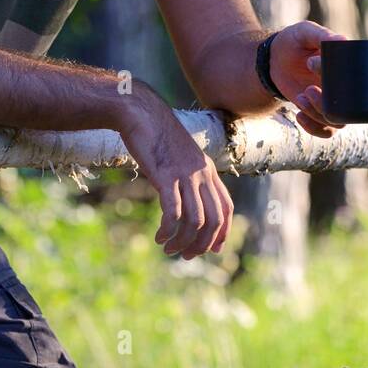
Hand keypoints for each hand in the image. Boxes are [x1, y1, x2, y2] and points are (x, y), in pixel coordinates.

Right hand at [118, 96, 233, 258]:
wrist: (141, 112)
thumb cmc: (156, 135)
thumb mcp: (180, 157)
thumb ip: (187, 176)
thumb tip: (185, 201)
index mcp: (208, 170)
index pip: (227, 208)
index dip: (223, 232)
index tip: (212, 249)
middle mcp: (202, 174)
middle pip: (215, 219)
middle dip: (202, 244)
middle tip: (184, 255)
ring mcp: (185, 174)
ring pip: (196, 220)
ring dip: (183, 241)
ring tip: (168, 249)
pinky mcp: (165, 175)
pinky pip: (173, 212)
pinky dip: (168, 230)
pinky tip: (159, 237)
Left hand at [269, 20, 349, 137]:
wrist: (275, 58)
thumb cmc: (293, 41)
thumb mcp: (305, 32)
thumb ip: (321, 35)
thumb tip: (343, 41)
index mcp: (347, 66)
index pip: (353, 77)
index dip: (337, 76)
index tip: (312, 62)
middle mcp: (344, 86)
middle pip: (350, 107)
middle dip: (329, 102)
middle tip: (308, 89)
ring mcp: (333, 101)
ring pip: (338, 121)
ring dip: (318, 113)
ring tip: (300, 97)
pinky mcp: (319, 112)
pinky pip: (326, 131)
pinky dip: (314, 128)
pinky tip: (299, 115)